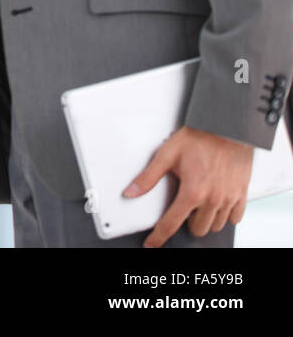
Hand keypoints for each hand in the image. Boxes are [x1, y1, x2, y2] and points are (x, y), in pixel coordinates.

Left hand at [123, 125, 254, 246]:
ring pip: (215, 225)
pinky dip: (225, 215)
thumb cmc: (198, 138)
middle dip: (186, 222)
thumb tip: (130, 192)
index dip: (159, 237)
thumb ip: (147, 177)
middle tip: (182, 206)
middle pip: (197, 228)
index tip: (152, 244)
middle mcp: (213, 199)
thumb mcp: (166, 155)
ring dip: (205, 219)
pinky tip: (216, 203)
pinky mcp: (241, 194)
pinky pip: (235, 218)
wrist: (226, 127)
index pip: (171, 223)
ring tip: (198, 201)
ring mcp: (229, 198)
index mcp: (192, 192)